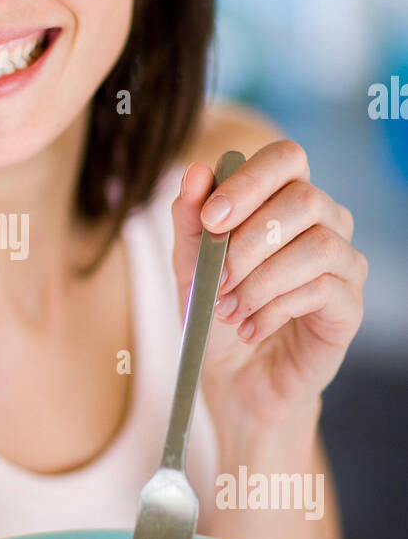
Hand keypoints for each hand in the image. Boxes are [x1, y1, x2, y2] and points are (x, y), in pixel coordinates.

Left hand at [171, 141, 367, 428]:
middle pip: (305, 198)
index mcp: (285, 200)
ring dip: (260, 280)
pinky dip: (274, 309)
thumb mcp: (189, 265)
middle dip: (249, 240)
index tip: (209, 220)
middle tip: (216, 280)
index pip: (286, 158)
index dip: (248, 181)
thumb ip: (190, 218)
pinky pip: (321, 289)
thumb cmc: (216, 315)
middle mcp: (325, 223)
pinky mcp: (348, 306)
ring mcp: (343, 263)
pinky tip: (250, 329)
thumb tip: (195, 171)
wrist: (235, 380)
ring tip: (229, 310)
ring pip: (318, 245)